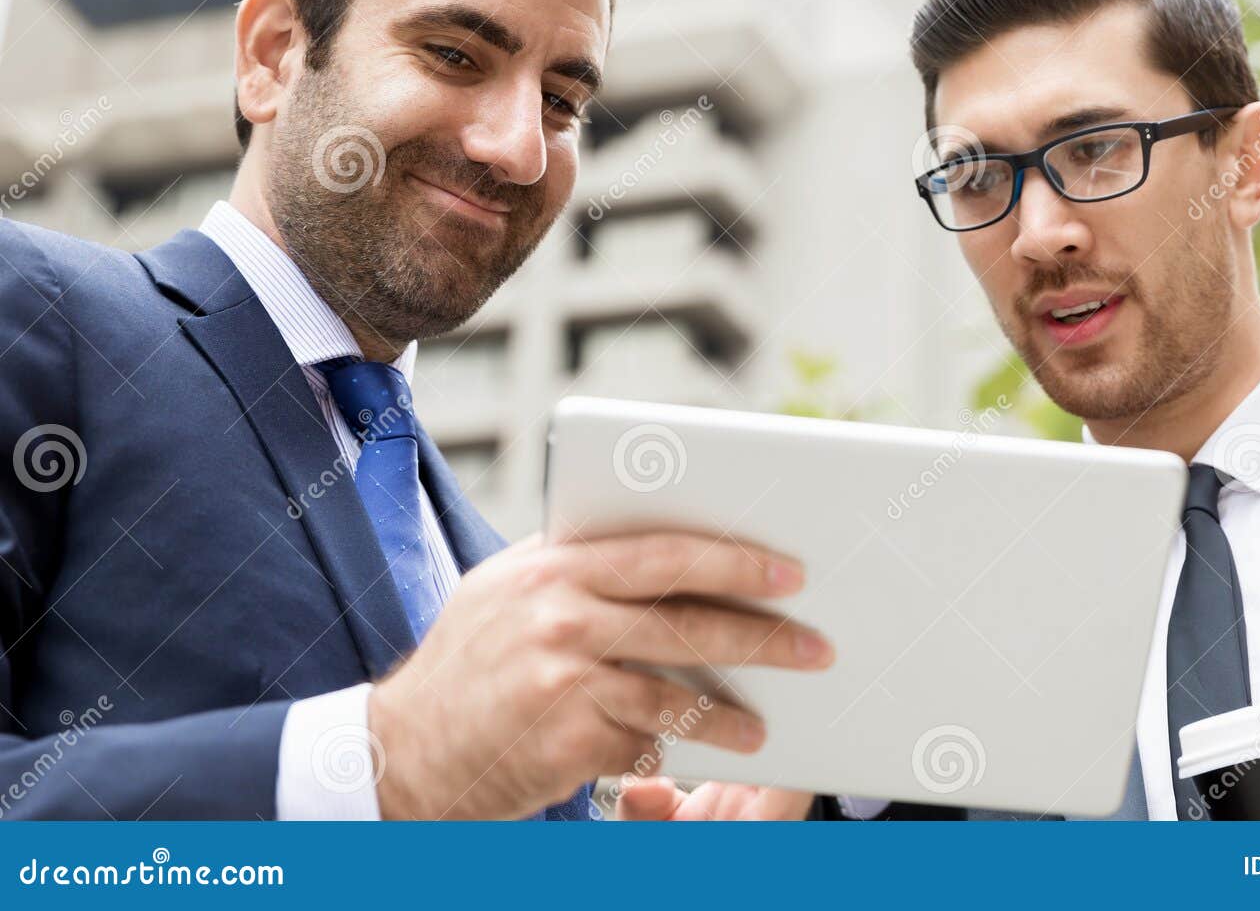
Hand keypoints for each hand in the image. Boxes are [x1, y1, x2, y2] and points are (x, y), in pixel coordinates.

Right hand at [367, 530, 830, 818]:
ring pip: (675, 689)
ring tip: (764, 727)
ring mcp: (562, 676)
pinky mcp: (565, 735)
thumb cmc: (468, 664)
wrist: (402, 749)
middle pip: (685, 617)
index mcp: (554, 565)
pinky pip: (642, 739)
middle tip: (813, 645)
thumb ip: (578, 566)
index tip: (787, 571)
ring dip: (731, 711)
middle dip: (761, 632)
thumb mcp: (509, 591)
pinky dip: (675, 750)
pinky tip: (700, 758)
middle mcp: (558, 613)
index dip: (733, 559)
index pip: (663, 551)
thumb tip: (668, 545)